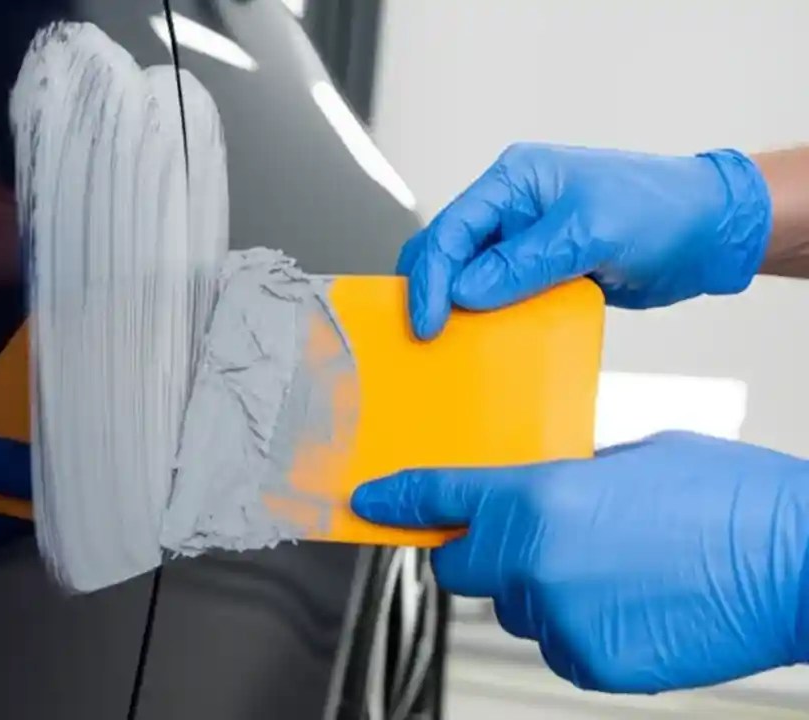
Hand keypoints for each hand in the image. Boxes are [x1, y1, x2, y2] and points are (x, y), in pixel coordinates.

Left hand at [351, 432, 808, 692]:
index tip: (371, 501)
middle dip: (486, 554)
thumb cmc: (732, 501)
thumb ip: (568, 475)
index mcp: (538, 497)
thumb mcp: (636, 456)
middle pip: (464, 567)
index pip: (441, 498)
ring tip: (616, 572)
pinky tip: (633, 606)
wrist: (801, 564)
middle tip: (536, 542)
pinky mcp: (590, 664)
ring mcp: (559, 618)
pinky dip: (579, 629)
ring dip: (542, 592)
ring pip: (515, 609)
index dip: (400, 498)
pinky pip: (558, 645)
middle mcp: (534, 560)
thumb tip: (542, 488)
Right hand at [398, 143, 771, 338]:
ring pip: (470, 278)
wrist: (715, 230)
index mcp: (513, 181)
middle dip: (432, 293)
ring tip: (449, 347)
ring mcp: (525, 241)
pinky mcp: (542, 271)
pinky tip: (486, 345)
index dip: (431, 279)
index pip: (452, 229)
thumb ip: (524, 262)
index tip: (427, 324)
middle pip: (448, 252)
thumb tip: (465, 292)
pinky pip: (502, 298)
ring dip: (459, 311)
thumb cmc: (663, 210)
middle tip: (426, 338)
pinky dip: (491, 322)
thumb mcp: (590, 232)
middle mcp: (511, 208)